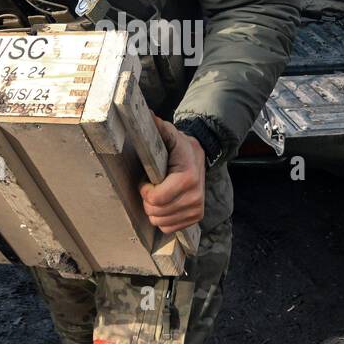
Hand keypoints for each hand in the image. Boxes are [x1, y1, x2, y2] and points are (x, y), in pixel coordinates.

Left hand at [140, 118, 206, 234]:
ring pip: (160, 222)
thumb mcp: (169, 135)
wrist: (199, 158)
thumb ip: (158, 128)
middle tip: (153, 186)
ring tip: (160, 194)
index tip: (147, 180)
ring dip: (155, 210)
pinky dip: (163, 218)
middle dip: (148, 200)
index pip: (155, 199)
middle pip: (155, 212)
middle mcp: (195, 197)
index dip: (144, 190)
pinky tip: (166, 204)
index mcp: (188, 179)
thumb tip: (146, 116)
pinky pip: (168, 228)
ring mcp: (197, 210)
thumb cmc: (179, 148)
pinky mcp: (196, 218)